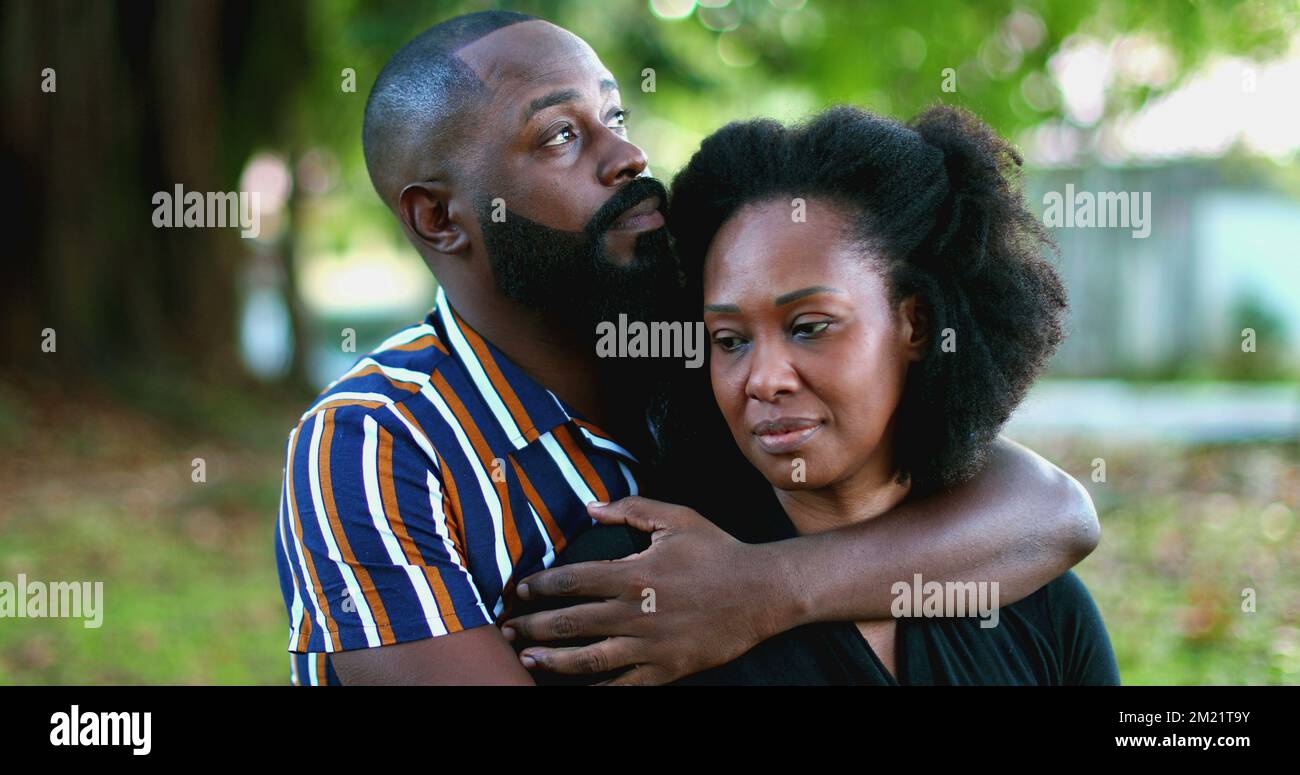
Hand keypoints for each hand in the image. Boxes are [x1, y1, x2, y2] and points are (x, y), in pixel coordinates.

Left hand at [501, 497, 788, 684]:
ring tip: (527, 659)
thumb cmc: (718, 551)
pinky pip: (623, 685)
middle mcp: (635, 612)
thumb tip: (590, 506)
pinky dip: (597, 689)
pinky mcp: (666, 669)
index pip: (571, 581)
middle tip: (506, 629)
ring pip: (588, 658)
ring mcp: (650, 645)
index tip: (518, 590)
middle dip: (532, 627)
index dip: (538, 586)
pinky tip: (576, 689)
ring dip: (552, 660)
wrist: (762, 592)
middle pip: (570, 622)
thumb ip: (630, 508)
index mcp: (633, 574)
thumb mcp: (676, 519)